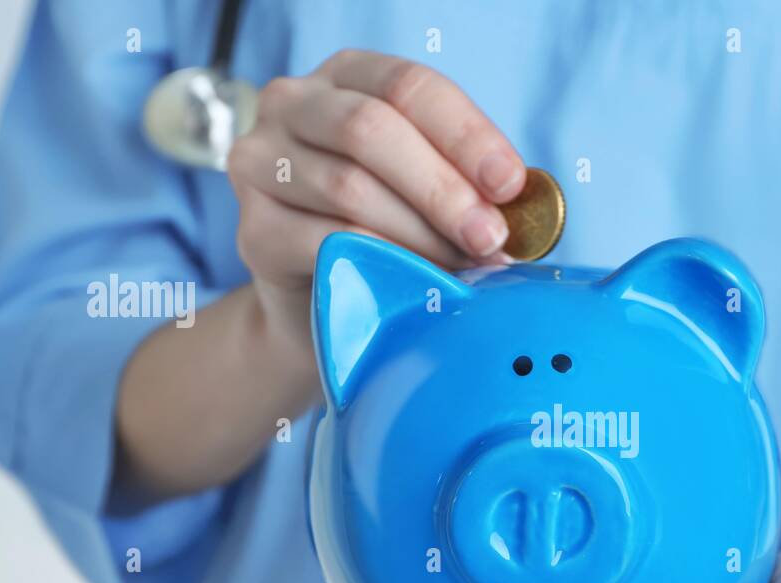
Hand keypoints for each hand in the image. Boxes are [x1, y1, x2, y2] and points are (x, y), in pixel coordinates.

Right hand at [225, 49, 525, 356]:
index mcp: (346, 77)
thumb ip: (469, 183)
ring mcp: (261, 163)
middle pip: (371, 130)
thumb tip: (526, 203)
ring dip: (419, 234)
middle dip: (442, 188)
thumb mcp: (428, 193)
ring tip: (464, 267)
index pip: (408, 86)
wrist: (321, 307)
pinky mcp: (254, 230)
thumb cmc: (388, 237)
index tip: (509, 184)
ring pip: (349, 188)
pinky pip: (324, 241)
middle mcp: (293, 105)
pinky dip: (381, 263)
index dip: (465, 134)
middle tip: (490, 237)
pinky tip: (415, 283)